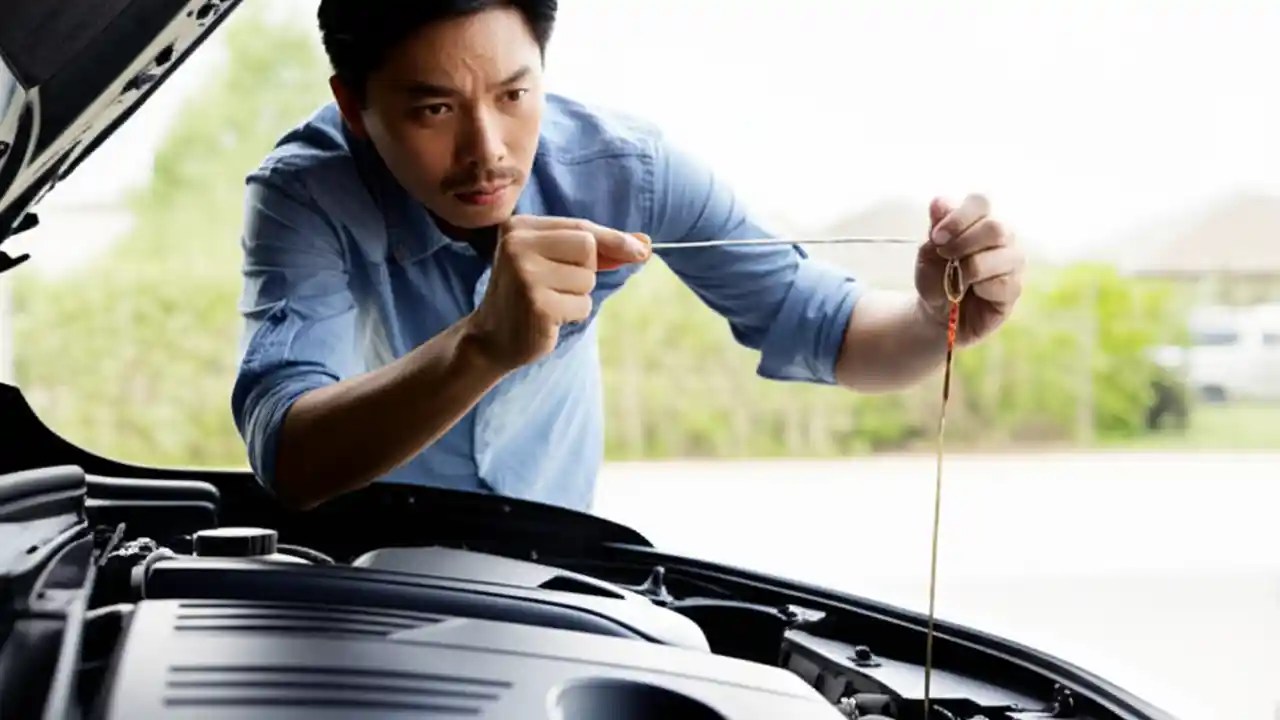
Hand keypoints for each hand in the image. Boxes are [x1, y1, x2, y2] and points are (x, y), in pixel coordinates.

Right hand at [466, 215, 649, 369]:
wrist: (493, 338)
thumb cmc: (530, 295)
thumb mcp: (558, 263)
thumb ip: (599, 250)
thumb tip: (645, 243)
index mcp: (519, 227)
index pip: (581, 227)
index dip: (613, 239)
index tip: (643, 249)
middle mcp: (517, 244)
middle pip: (587, 247)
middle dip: (585, 271)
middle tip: (557, 286)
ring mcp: (525, 274)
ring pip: (587, 278)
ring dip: (577, 295)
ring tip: (549, 302)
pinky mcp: (536, 303)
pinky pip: (582, 304)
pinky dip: (573, 313)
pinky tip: (548, 317)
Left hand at [914, 194, 1025, 346]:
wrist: (937, 314)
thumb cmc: (936, 278)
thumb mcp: (928, 252)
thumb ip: (937, 227)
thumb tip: (938, 202)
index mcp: (980, 220)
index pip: (980, 203)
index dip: (958, 218)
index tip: (936, 237)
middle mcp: (1002, 236)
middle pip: (995, 227)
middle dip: (963, 243)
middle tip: (944, 256)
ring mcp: (1012, 261)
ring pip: (1000, 255)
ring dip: (969, 268)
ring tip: (955, 279)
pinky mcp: (1014, 287)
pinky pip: (1001, 282)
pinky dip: (979, 289)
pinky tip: (973, 292)